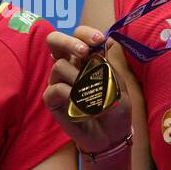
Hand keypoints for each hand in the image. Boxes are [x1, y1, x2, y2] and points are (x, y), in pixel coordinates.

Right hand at [43, 26, 132, 155]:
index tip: (99, 40)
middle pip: (54, 41)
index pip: (78, 36)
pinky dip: (70, 94)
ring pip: (59, 66)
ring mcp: (58, 82)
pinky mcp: (52, 100)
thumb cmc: (114, 107)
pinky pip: (55, 89)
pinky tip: (82, 105)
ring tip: (92, 94)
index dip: (85, 33)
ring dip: (78, 77)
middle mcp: (68, 66)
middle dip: (67, 41)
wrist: (111, 135)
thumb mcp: (118, 84)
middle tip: (83, 52)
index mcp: (84, 58)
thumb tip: (105, 43)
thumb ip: (108, 65)